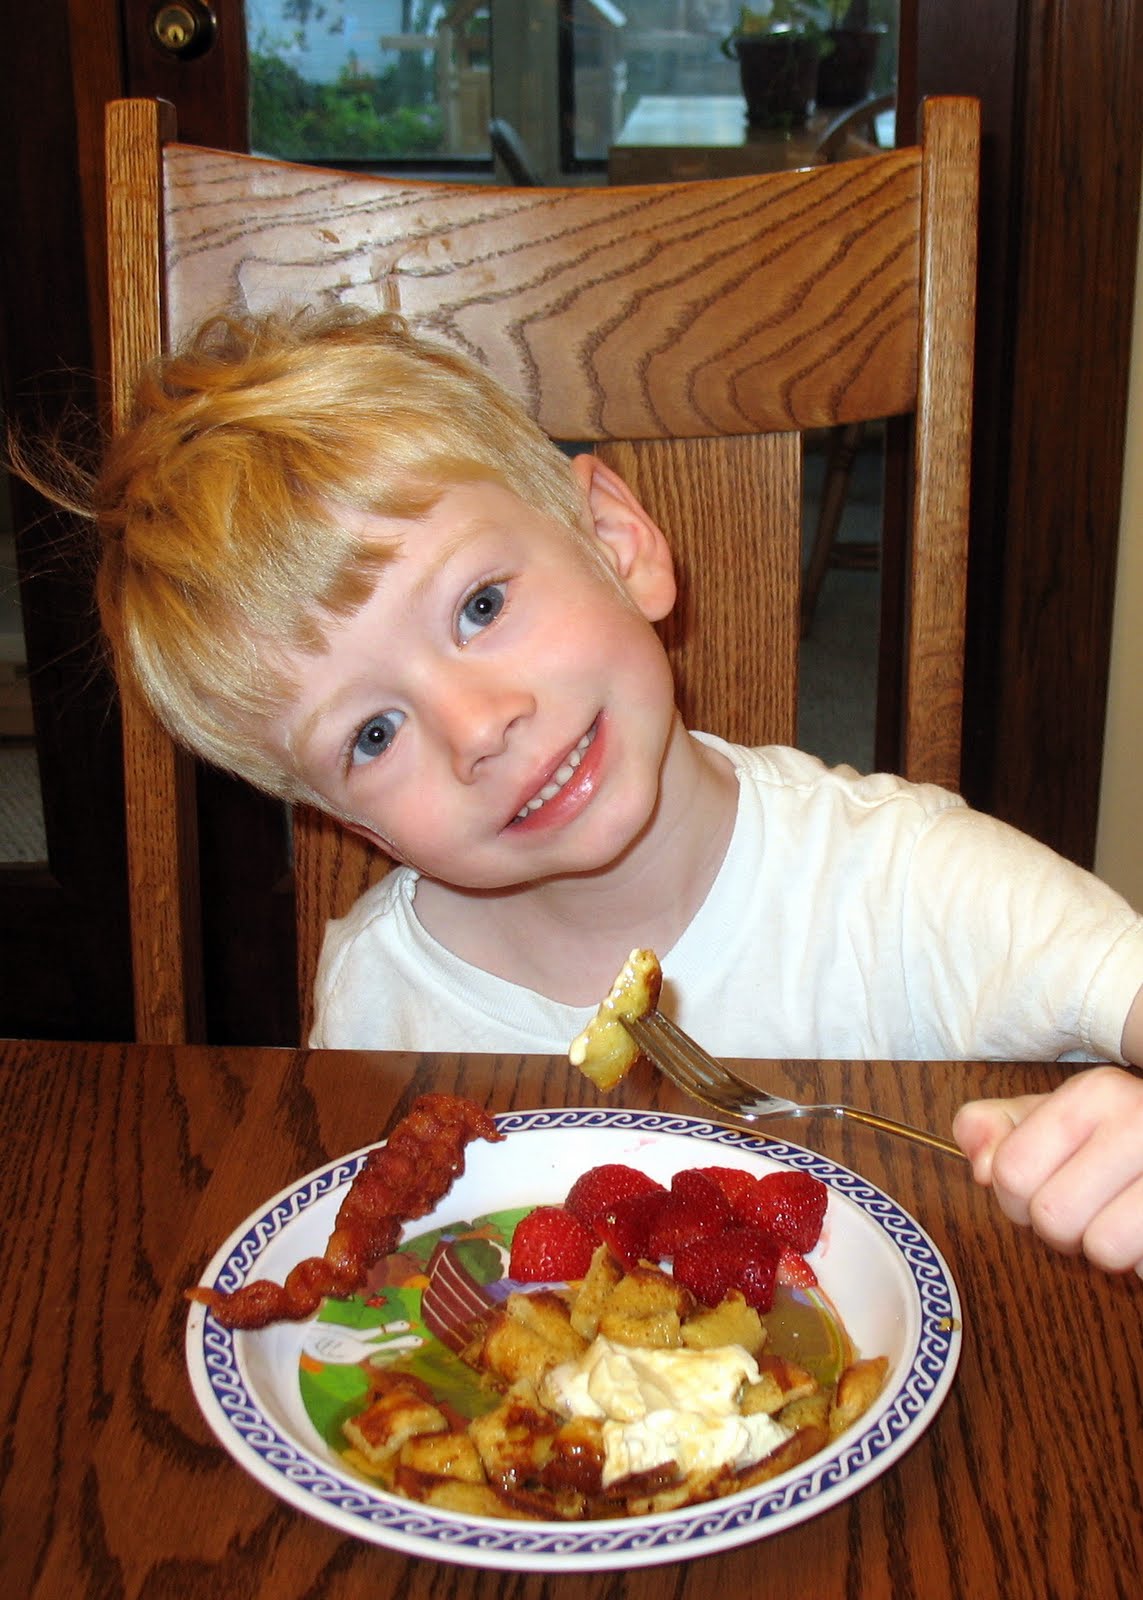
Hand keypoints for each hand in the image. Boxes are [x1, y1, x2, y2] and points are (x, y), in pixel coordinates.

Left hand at [952, 1065, 1142, 1276]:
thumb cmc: (1114, 1141)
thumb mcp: (1052, 1119)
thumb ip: (995, 1130)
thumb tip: (983, 1167)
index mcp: (1095, 1093)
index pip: (1011, 1171)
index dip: (1015, 1198)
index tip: (1043, 1186)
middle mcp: (1139, 1120)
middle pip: (1051, 1215)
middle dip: (1060, 1228)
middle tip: (1086, 1208)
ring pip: (1101, 1247)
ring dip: (1102, 1248)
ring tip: (1117, 1220)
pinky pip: (1139, 1264)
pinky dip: (1135, 1261)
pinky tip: (1139, 1231)